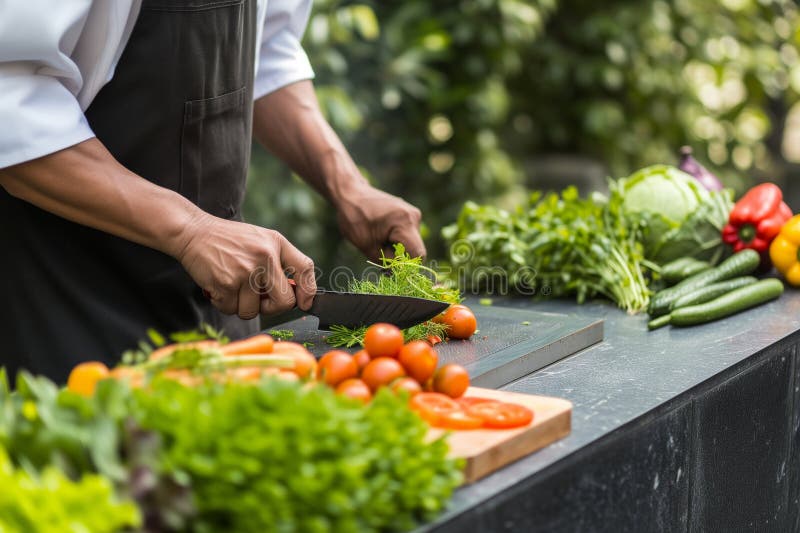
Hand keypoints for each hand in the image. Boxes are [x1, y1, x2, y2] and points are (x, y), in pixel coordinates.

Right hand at [175, 214, 316, 318]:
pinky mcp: (226, 283)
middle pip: (284, 302)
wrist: (193, 232)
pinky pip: (231, 309)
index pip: (305, 268)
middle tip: (258, 300)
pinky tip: (219, 286)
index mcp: (276, 244)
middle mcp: (265, 257)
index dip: (308, 291)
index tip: (305, 303)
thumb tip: (294, 296)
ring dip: (242, 306)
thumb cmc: (228, 240)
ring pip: (253, 311)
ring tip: (232, 287)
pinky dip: (224, 303)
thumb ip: (279, 262)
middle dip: (271, 307)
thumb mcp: (261, 240)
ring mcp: (245, 271)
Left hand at [335, 183, 425, 260]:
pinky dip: (396, 240)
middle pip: (414, 248)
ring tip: (377, 240)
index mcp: (405, 223)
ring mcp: (412, 213)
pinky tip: (380, 234)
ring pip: (410, 242)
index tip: (392, 269)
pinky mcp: (408, 213)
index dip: (407, 266)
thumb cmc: (355, 219)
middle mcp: (414, 216)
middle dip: (399, 257)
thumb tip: (399, 273)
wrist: (350, 194)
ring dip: (396, 248)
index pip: (418, 254)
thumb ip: (386, 262)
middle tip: (378, 254)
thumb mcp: (368, 247)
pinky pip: (407, 234)